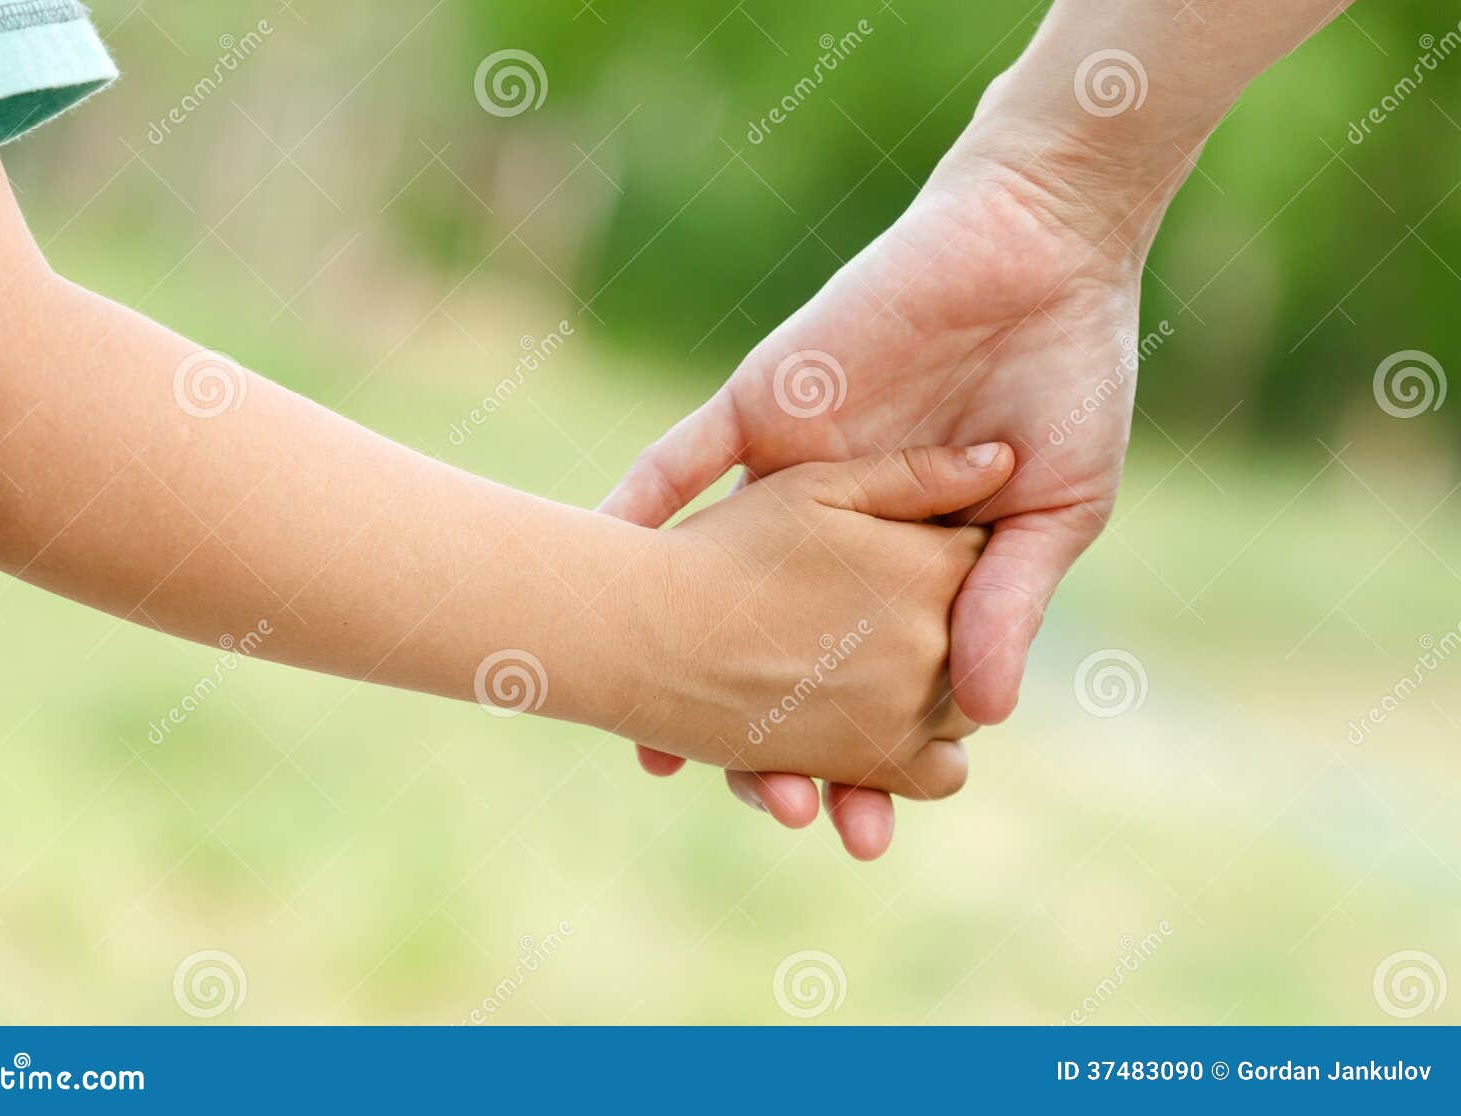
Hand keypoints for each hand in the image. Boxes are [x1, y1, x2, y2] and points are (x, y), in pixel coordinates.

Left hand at [604, 118, 1169, 855]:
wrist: (1037, 254)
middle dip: (773, 742)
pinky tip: (595, 576)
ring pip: (712, 583)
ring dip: (682, 662)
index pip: (864, 686)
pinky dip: (634, 515)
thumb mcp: (1049, 513)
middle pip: (778, 658)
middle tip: (774, 808)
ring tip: (661, 754)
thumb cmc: (1064, 385)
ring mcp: (787, 478)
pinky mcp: (759, 410)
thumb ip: (1007, 605)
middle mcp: (830, 538)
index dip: (858, 761)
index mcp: (904, 570)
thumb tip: (986, 715)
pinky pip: (679, 464)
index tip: (855, 830)